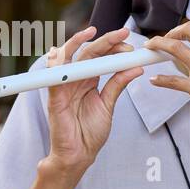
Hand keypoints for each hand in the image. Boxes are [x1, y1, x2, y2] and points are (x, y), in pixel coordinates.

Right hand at [43, 26, 141, 174]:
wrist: (79, 155)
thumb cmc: (90, 132)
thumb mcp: (108, 105)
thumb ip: (117, 85)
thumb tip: (135, 68)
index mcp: (89, 81)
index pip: (100, 57)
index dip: (113, 47)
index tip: (130, 43)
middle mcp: (75, 79)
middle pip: (87, 53)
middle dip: (105, 41)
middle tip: (122, 33)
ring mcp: (63, 86)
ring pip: (68, 58)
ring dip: (81, 44)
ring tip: (95, 34)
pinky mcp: (54, 97)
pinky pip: (54, 77)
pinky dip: (57, 64)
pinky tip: (62, 53)